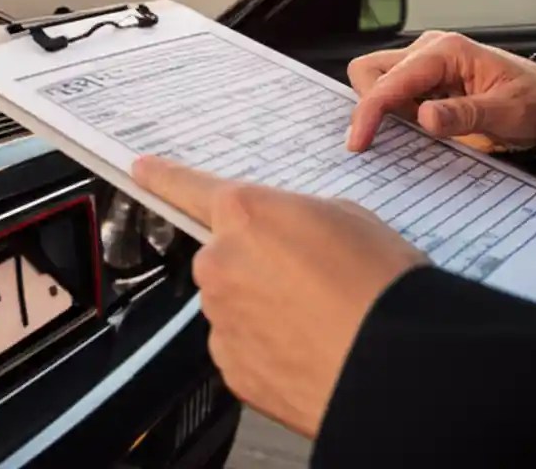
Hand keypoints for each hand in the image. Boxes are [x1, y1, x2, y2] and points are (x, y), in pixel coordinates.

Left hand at [132, 156, 426, 438]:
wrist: (396, 363)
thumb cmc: (381, 285)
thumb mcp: (348, 218)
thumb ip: (296, 221)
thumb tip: (287, 240)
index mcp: (245, 214)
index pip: (188, 188)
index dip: (162, 177)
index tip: (140, 169)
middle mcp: (219, 262)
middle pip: (225, 257)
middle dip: (257, 266)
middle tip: (311, 282)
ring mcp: (220, 318)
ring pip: (234, 305)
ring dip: (263, 310)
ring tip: (319, 321)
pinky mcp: (230, 366)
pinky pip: (242, 348)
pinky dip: (267, 350)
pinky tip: (308, 350)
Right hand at [346, 31, 535, 151]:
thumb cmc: (535, 101)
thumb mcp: (507, 112)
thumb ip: (464, 114)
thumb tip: (423, 117)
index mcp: (447, 52)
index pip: (390, 80)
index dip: (369, 112)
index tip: (359, 143)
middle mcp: (429, 50)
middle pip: (369, 71)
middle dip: (371, 105)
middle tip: (396, 133)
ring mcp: (424, 63)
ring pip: (375, 80)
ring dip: (384, 110)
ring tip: (417, 130)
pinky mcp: (423, 78)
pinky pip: (392, 92)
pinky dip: (393, 114)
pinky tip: (417, 128)